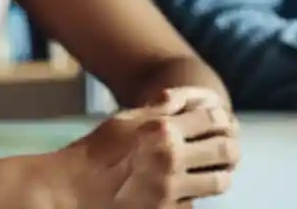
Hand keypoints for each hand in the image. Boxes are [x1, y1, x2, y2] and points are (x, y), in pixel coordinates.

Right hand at [59, 91, 239, 206]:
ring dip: (220, 174)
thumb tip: (181, 99)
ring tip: (217, 172)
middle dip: (230, 147)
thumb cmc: (92, 153)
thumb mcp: (124, 121)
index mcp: (162, 131)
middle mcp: (170, 159)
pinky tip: (188, 191)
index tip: (220, 121)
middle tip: (230, 148)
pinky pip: (194, 204)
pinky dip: (194, 197)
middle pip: (224, 150)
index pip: (211, 118)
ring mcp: (168, 189)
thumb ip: (157, 110)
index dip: (220, 117)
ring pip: (218, 181)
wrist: (65, 193)